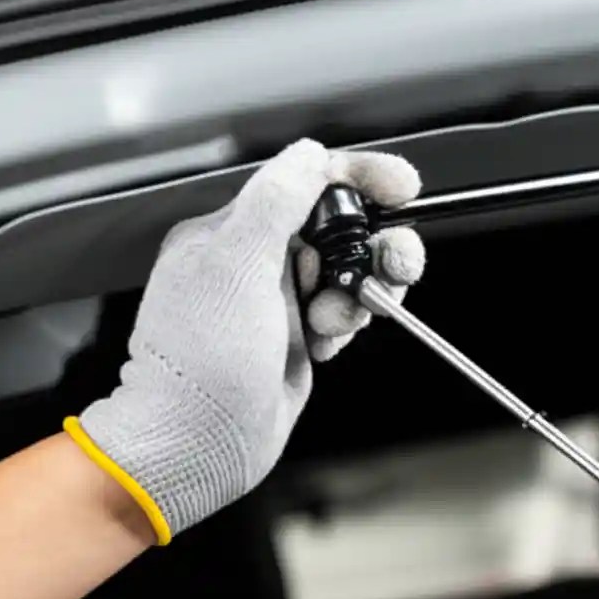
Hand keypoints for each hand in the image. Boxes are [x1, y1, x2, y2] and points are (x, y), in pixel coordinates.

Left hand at [68, 138, 423, 544]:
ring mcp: (278, 300)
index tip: (401, 186)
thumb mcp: (236, 267)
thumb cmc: (201, 361)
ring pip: (349, 271)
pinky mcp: (297, 336)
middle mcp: (255, 261)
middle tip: (395, 264)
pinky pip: (346, 311)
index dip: (357, 179)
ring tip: (333, 322)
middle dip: (373, 245)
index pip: (305, 183)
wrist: (197, 444)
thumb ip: (274, 202)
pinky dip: (348, 323)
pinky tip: (326, 343)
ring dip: (359, 293)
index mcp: (231, 232)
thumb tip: (307, 154)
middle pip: (340, 227)